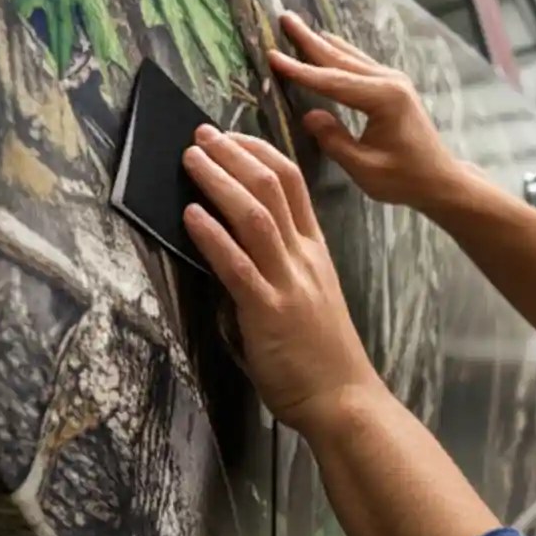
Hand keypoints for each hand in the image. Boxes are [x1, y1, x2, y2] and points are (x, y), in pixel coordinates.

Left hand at [182, 125, 381, 433]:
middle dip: (234, 154)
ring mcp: (289, 283)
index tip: (231, 135)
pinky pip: (239, 265)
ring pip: (256, 215)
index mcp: (315, 251)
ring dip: (219, 182)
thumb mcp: (307, 297)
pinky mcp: (270, 312)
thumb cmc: (323, 355)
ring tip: (191, 159)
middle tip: (201, 134)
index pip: (294, 182)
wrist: (345, 401)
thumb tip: (235, 247)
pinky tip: (191, 215)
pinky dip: (213, 236)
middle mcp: (304, 258)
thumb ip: (277, 268)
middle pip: (272, 187)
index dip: (259, 151)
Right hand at [268, 12, 460, 208]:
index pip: (332, 81)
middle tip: (284, 18)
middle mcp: (389, 82)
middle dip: (309, 40)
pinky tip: (328, 44)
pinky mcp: (393, 87)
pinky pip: (359, 64)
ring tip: (299, 26)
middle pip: (340, 58)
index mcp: (382, 99)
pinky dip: (338, 53)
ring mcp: (393, 81)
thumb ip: (335, 141)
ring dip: (322, 42)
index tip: (273, 55)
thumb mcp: (364, 168)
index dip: (300, 70)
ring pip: (350, 57)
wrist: (440, 179)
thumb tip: (309, 115)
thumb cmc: (404, 178)